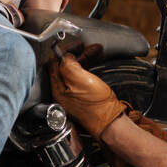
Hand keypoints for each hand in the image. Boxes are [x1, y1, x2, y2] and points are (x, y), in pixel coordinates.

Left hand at [51, 51, 166, 145]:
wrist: (111, 122)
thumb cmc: (97, 106)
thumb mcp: (81, 80)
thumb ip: (69, 66)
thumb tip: (65, 56)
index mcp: (58, 88)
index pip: (54, 63)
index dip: (65, 50)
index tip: (76, 44)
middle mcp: (61, 92)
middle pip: (64, 66)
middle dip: (77, 53)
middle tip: (90, 47)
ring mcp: (71, 95)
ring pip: (74, 70)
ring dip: (84, 58)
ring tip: (97, 51)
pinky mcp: (82, 97)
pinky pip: (81, 77)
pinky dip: (88, 67)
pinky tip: (96, 62)